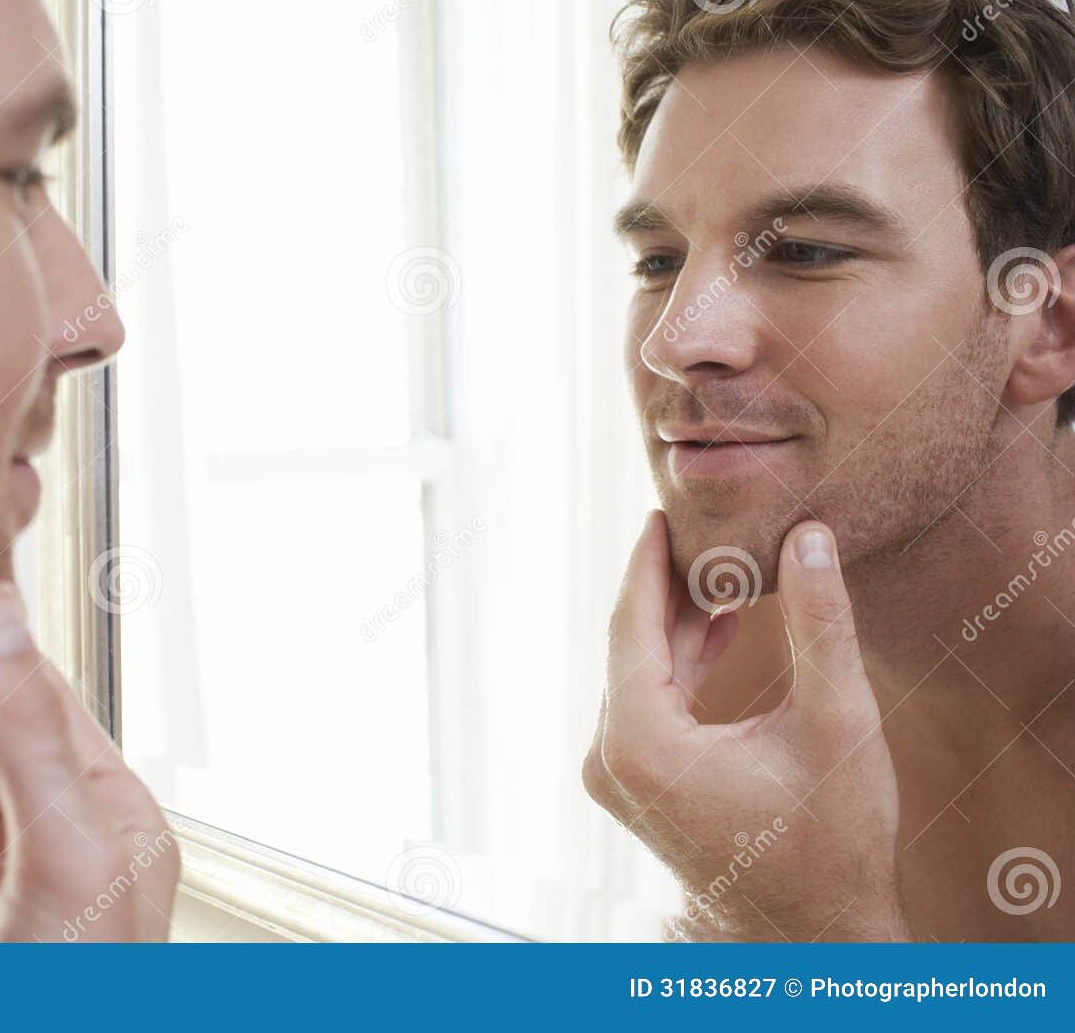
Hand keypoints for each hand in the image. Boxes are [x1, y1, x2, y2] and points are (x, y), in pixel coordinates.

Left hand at [583, 511, 908, 941]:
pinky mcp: (636, 785)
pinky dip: (680, 663)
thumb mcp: (835, 722)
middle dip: (669, 586)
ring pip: (639, 672)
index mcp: (639, 740)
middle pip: (630, 644)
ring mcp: (617, 776)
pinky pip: (648, 702)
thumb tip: (810, 538)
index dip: (648, 562)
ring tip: (722, 566)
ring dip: (679, 623)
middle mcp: (611, 757)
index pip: (631, 622)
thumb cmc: (830, 841)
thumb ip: (820, 624)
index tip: (660, 511)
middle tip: (702, 526)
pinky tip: (719, 624)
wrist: (815, 934)